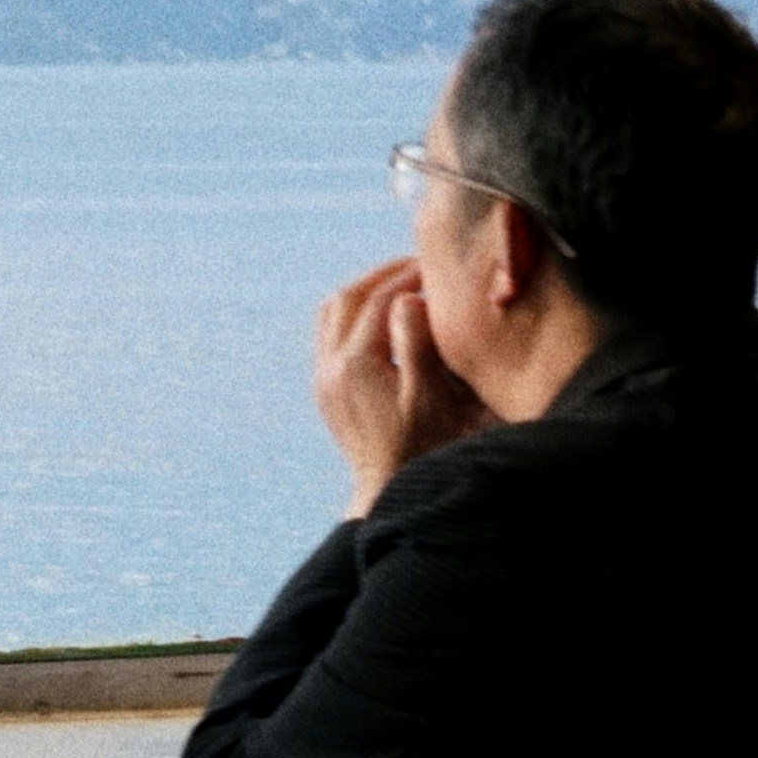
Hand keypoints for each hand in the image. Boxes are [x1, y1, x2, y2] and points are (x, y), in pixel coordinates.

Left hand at [313, 257, 494, 519]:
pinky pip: (330, 334)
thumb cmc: (420, 449)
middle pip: (346, 299)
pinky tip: (383, 320)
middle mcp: (331, 367)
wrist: (389, 493)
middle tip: (414, 265)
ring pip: (332, 314)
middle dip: (380, 276)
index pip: (377, 301)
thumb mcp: (429, 398)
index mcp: (355, 365)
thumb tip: (408, 298)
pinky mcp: (326, 390)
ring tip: (398, 285)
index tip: (433, 265)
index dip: (406, 276)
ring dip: (362, 292)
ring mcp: (324, 379)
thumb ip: (417, 345)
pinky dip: (354, 315)